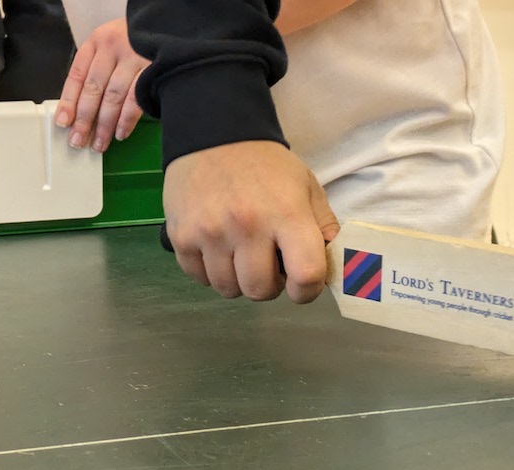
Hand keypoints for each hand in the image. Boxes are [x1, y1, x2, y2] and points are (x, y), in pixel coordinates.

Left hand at [55, 17, 148, 152]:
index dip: (68, 101)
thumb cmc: (135, 42)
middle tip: (78, 141)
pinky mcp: (152, 71)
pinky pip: (135, 101)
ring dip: (104, 125)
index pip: (77, 75)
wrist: (169, 27)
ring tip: (99, 144)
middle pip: (93, 89)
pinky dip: (126, 120)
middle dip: (84, 119)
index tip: (63, 122)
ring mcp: (134, 59)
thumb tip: (80, 109)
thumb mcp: (111, 46)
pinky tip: (120, 133)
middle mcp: (113, 48)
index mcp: (97, 42)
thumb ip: (96, 70)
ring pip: (113, 98)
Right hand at [163, 141, 339, 303]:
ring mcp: (210, 233)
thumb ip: (323, 226)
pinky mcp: (181, 236)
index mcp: (286, 214)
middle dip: (269, 285)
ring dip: (238, 281)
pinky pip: (199, 278)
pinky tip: (217, 251)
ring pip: (228, 289)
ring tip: (241, 257)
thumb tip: (332, 265)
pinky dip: (211, 273)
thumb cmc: (266, 165)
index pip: (306, 275)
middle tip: (267, 265)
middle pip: (260, 290)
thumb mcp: (306, 186)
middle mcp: (247, 227)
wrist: (213, 135)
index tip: (302, 284)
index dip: (308, 290)